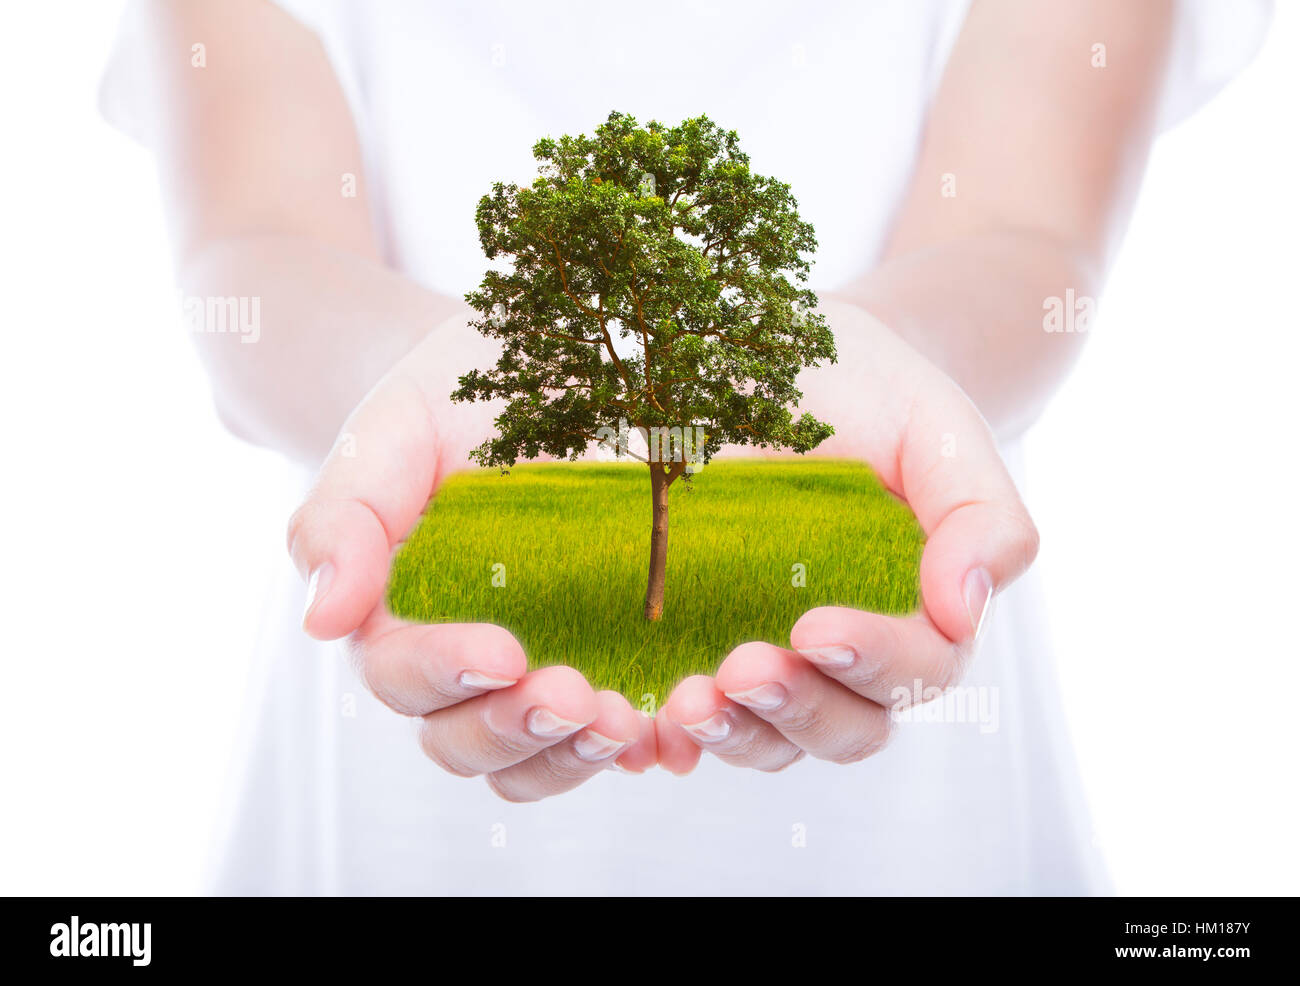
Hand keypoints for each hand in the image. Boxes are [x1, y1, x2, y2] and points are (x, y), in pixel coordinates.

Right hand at [287, 310, 656, 800]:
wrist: (562, 359)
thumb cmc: (464, 392)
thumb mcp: (393, 429)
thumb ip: (343, 517)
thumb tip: (322, 620)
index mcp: (401, 615)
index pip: (402, 673)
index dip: (445, 672)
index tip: (503, 652)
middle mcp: (469, 662)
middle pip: (468, 743)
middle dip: (517, 730)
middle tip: (574, 695)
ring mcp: (548, 668)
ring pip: (541, 761)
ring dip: (578, 755)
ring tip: (627, 724)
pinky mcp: (622, 662)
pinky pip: (627, 735)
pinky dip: (649, 747)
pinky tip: (674, 736)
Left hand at [655, 298, 1039, 772]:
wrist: (774, 354)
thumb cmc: (869, 395)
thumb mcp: (938, 430)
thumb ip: (981, 515)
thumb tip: (965, 610)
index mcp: (916, 615)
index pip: (913, 671)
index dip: (872, 661)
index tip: (814, 625)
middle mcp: (842, 657)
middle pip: (842, 728)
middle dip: (795, 708)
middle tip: (741, 670)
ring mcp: (767, 660)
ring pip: (765, 741)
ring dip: (730, 735)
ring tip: (686, 705)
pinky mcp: (691, 651)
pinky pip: (683, 726)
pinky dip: (664, 741)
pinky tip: (637, 732)